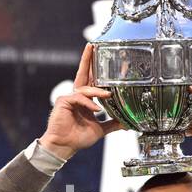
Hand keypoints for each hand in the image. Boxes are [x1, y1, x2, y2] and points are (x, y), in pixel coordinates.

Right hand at [39, 44, 121, 159]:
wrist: (64, 146)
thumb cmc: (78, 138)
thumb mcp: (100, 129)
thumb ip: (112, 124)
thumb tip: (127, 123)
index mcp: (86, 100)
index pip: (94, 81)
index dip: (102, 72)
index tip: (112, 63)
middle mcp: (77, 95)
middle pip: (83, 74)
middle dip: (88, 59)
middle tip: (93, 45)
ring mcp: (69, 97)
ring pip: (85, 87)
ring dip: (98, 90)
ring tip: (108, 95)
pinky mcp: (64, 101)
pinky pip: (79, 98)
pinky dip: (89, 103)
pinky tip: (96, 109)